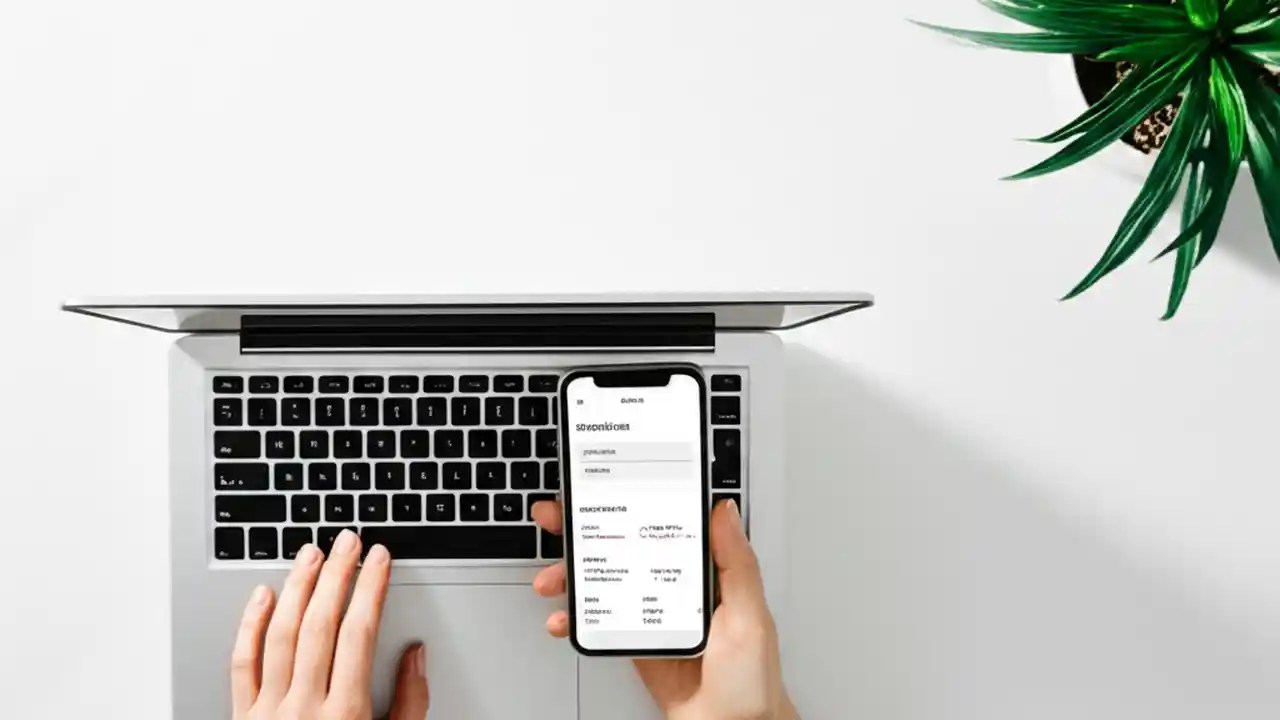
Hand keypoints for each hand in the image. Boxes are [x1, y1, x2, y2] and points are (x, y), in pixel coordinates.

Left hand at [231, 531, 429, 719]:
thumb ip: (410, 703)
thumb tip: (416, 655)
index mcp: (347, 715)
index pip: (360, 634)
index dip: (371, 589)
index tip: (379, 560)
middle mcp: (305, 709)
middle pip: (320, 625)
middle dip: (336, 575)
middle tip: (347, 542)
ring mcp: (269, 712)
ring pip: (282, 634)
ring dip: (298, 587)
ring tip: (310, 555)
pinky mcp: (242, 716)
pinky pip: (243, 663)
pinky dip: (251, 625)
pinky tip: (264, 595)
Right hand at [531, 499, 797, 719]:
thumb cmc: (752, 681)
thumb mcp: (750, 616)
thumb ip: (736, 563)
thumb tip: (725, 512)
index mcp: (708, 572)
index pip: (664, 525)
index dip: (631, 504)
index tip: (602, 490)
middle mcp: (677, 588)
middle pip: (625, 547)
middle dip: (585, 532)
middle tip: (557, 520)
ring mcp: (652, 614)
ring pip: (604, 582)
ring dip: (571, 576)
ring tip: (552, 579)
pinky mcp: (635, 642)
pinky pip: (599, 622)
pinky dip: (575, 619)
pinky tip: (564, 618)